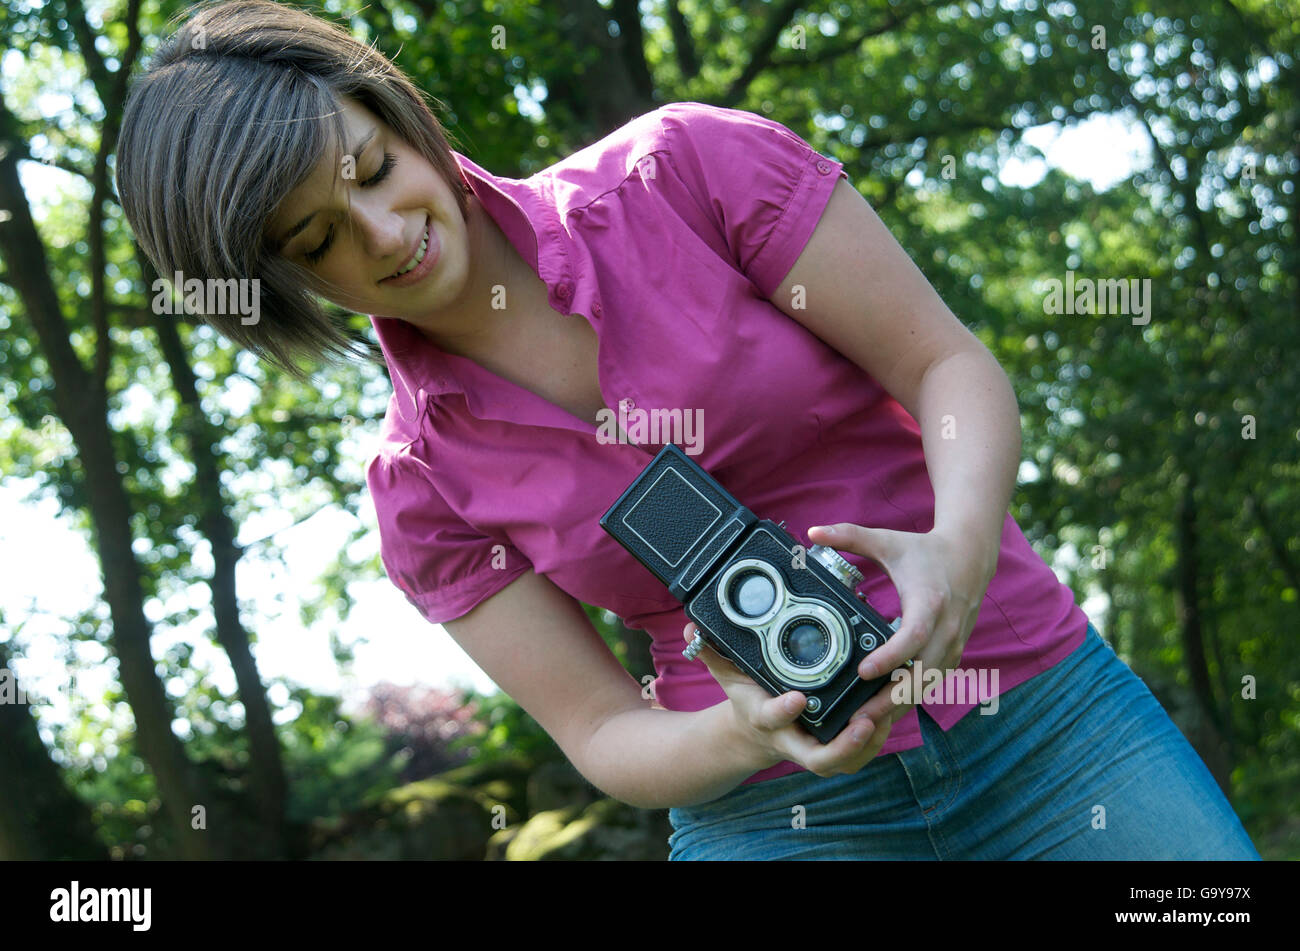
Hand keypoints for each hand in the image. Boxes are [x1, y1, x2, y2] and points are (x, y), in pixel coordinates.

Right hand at [682, 622, 898, 776]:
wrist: (754, 736)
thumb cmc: (748, 699)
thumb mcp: (727, 675)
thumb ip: (714, 650)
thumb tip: (693, 626)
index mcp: (766, 720)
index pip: (773, 719)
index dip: (784, 711)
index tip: (797, 698)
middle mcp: (794, 741)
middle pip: (821, 758)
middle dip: (844, 744)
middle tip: (865, 722)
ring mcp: (817, 750)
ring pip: (850, 758)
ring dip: (873, 738)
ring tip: (891, 707)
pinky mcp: (837, 750)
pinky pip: (864, 751)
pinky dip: (881, 734)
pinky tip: (896, 708)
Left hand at [806, 521, 996, 728]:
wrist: (970, 557)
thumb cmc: (924, 551)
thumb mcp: (886, 541)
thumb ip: (849, 536)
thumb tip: (812, 531)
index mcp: (928, 601)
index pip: (912, 637)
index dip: (889, 657)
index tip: (863, 671)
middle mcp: (945, 628)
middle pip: (920, 674)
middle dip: (889, 698)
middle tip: (856, 717)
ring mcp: (952, 645)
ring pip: (926, 686)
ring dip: (898, 706)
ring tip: (864, 725)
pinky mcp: (952, 655)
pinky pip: (930, 684)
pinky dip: (908, 700)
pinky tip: (883, 715)